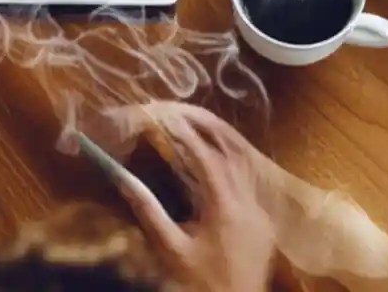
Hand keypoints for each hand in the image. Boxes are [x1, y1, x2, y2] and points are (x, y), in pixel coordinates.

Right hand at [114, 104, 276, 291]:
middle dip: (208, 129)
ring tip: (200, 127)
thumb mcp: (170, 249)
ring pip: (248, 165)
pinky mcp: (265, 223)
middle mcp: (250, 204)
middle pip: (233, 153)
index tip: (169, 117)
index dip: (188, 135)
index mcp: (226, 208)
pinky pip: (253, 182)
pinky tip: (220, 160)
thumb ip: (148, 211)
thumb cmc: (198, 284)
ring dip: (224, 143)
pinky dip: (235, 164)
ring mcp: (261, 213)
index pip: (208, 159)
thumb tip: (122, 178)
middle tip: (184, 112)